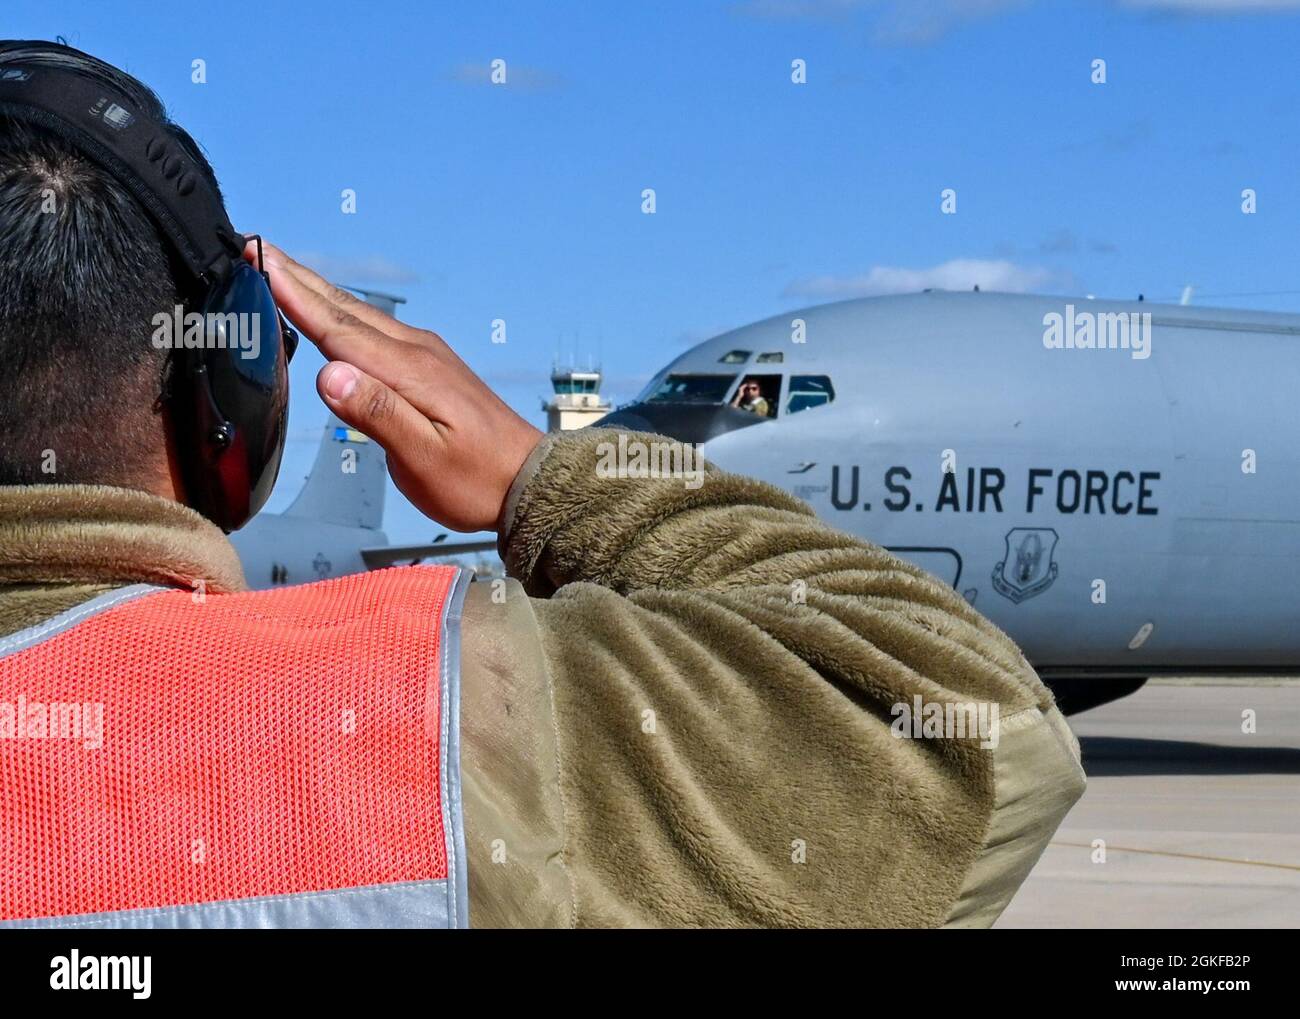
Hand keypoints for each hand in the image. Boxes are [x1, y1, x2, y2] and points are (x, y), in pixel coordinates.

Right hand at [253, 241, 542, 532]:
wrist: (527, 482)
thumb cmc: (477, 480)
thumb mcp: (422, 458)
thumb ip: (376, 414)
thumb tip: (328, 374)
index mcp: (410, 372)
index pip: (338, 327)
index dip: (294, 295)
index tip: (259, 260)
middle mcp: (417, 353)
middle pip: (345, 309)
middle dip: (299, 278)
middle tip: (258, 247)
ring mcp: (426, 356)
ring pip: (361, 316)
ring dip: (319, 291)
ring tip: (284, 271)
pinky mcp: (431, 367)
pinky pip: (377, 330)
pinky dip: (344, 314)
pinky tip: (335, 316)